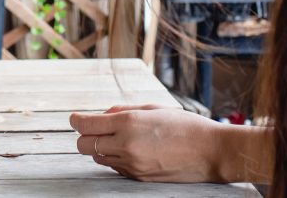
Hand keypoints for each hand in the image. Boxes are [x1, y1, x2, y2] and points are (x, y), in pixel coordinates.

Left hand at [70, 105, 262, 183]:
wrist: (211, 152)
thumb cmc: (184, 125)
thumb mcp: (152, 108)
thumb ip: (122, 110)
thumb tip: (101, 114)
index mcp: (128, 123)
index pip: (85, 125)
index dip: (76, 120)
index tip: (75, 118)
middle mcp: (126, 145)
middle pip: (83, 146)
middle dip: (84, 136)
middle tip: (94, 129)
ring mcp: (132, 165)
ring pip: (98, 159)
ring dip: (100, 148)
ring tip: (117, 139)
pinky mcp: (138, 178)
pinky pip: (115, 168)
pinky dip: (115, 159)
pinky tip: (131, 151)